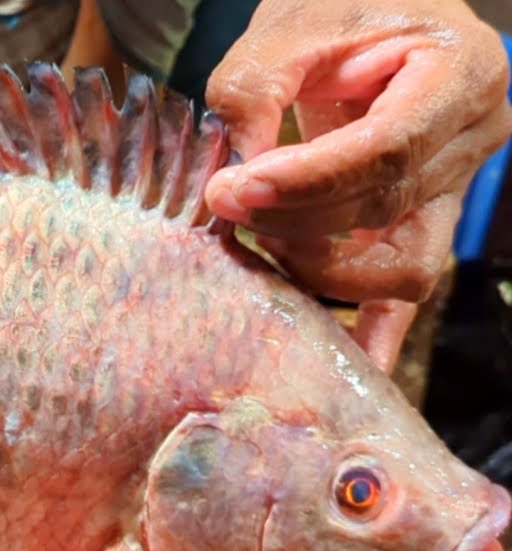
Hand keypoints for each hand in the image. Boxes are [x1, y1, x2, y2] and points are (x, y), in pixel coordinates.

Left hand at [202, 0, 511, 369]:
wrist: (362, 21)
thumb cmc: (331, 11)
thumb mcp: (286, 27)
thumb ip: (253, 91)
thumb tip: (235, 179)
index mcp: (462, 71)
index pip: (388, 149)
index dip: (309, 181)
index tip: (235, 190)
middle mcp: (474, 139)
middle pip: (385, 210)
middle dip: (294, 222)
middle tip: (220, 207)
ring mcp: (453, 193)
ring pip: (397, 266)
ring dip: (315, 268)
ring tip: (250, 242)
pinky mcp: (421, 229)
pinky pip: (404, 297)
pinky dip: (372, 335)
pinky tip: (340, 371)